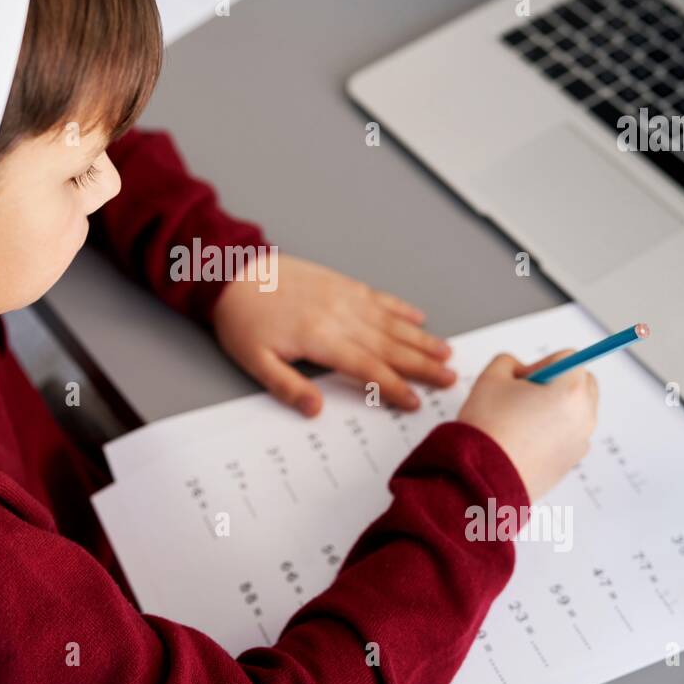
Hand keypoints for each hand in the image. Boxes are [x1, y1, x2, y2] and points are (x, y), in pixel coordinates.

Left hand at [211, 254, 455, 416]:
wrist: (232, 272)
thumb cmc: (242, 318)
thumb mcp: (255, 361)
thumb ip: (288, 387)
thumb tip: (316, 410)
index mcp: (321, 339)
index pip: (367, 368)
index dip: (394, 386)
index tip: (415, 401)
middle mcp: (340, 317)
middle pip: (390, 346)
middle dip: (423, 364)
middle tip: (450, 378)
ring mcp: (343, 297)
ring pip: (391, 322)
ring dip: (421, 337)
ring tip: (446, 351)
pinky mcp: (341, 283)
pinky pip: (378, 297)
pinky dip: (400, 307)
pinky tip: (417, 315)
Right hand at [457, 350, 598, 501]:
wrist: (483, 476)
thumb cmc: (488, 426)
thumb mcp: (490, 379)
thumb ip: (508, 362)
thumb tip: (520, 371)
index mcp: (571, 390)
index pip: (569, 359)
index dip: (542, 363)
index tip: (522, 379)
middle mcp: (584, 416)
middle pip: (582, 384)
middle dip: (558, 382)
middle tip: (525, 395)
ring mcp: (581, 442)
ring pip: (576, 411)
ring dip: (556, 408)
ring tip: (521, 421)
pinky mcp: (571, 462)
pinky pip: (570, 437)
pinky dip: (554, 433)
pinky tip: (525, 441)